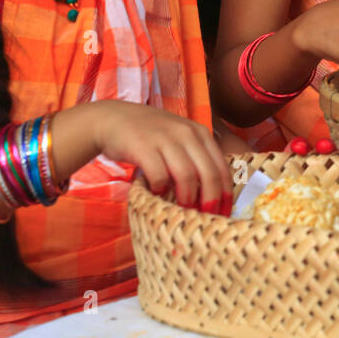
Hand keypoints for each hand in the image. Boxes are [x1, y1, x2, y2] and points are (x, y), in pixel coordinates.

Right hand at [87, 101, 231, 213]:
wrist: (112, 118)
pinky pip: (158, 173)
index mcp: (200, 133)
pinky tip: (158, 194)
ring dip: (188, 198)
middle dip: (211, 200)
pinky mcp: (143, 145)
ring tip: (184, 211)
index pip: (221, 166)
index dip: (226, 193)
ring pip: (186, 174)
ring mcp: (165, 138)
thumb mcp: (179, 139)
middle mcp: (186, 133)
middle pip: (208, 172)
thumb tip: (212, 193)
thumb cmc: (150, 136)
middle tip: (207, 218)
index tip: (224, 213)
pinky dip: (161, 188)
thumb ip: (195, 158)